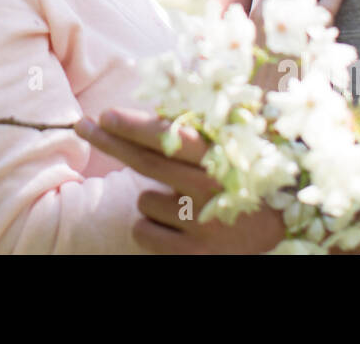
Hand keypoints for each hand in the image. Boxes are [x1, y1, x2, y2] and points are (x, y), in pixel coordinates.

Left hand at [74, 108, 284, 252]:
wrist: (276, 227)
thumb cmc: (240, 177)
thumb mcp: (227, 149)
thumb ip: (191, 133)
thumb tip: (144, 107)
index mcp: (221, 158)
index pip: (172, 139)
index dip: (137, 126)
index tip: (106, 114)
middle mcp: (213, 189)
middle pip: (147, 163)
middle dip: (110, 141)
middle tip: (82, 125)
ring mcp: (203, 224)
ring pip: (144, 201)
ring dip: (151, 200)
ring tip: (181, 204)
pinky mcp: (195, 253)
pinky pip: (143, 232)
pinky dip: (150, 227)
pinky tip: (176, 227)